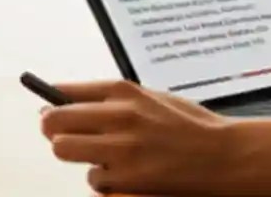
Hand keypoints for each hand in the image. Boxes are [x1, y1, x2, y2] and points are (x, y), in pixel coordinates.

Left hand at [41, 80, 239, 194]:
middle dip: (54, 130)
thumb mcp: (153, 98)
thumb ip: (114, 99)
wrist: (222, 156)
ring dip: (76, 154)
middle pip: (53, 122)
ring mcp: (121, 148)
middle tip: (65, 137)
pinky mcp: (125, 178)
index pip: (66, 92)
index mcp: (125, 91)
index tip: (48, 109)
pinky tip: (124, 173)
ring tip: (98, 155)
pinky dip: (103, 179)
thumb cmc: (189, 126)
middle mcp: (119, 115)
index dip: (52, 103)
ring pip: (64, 149)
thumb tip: (67, 101)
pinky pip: (93, 178)